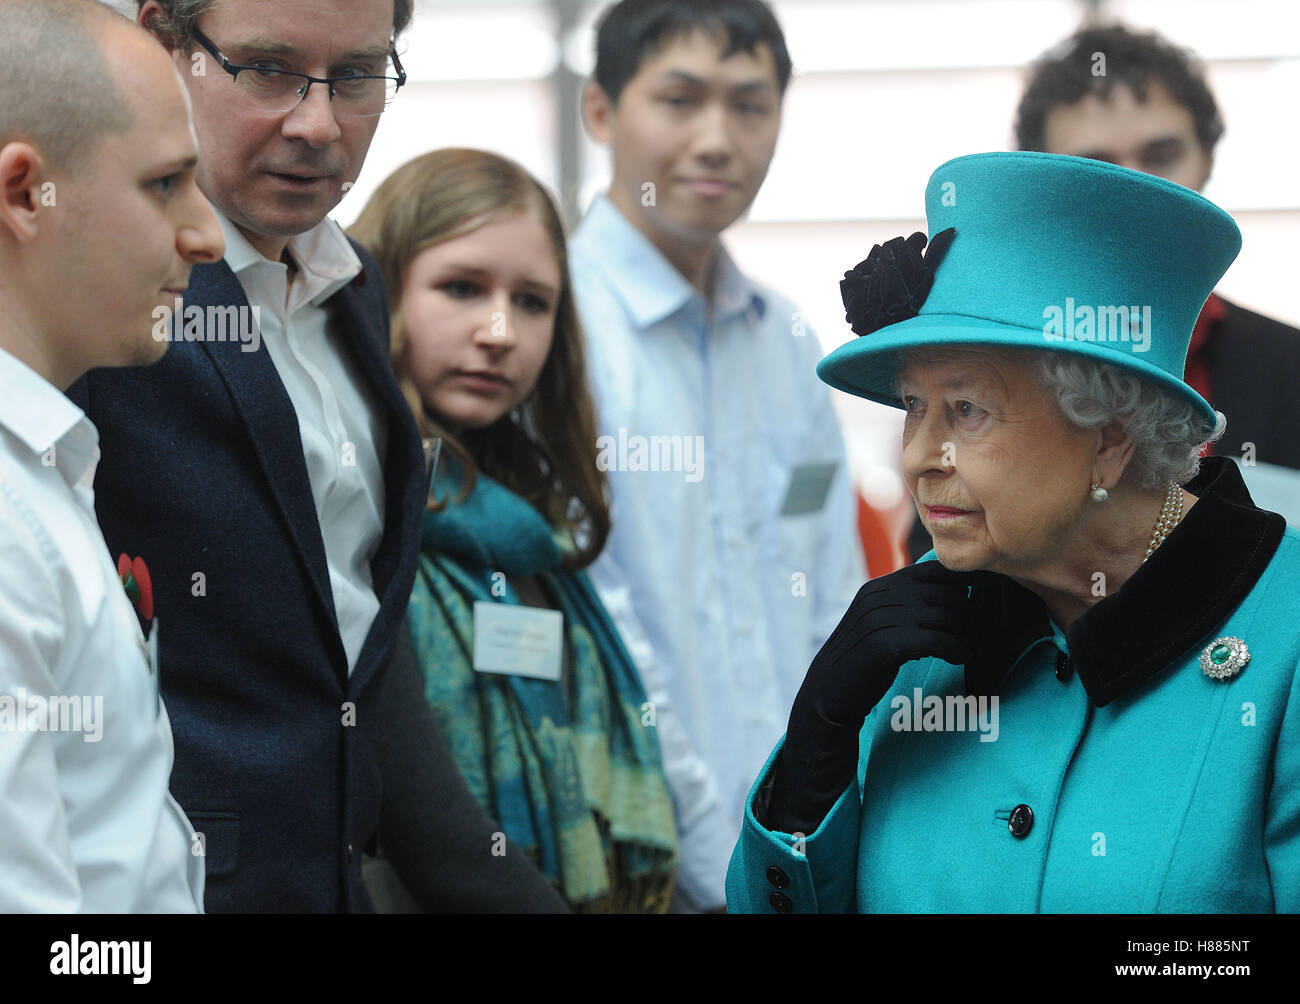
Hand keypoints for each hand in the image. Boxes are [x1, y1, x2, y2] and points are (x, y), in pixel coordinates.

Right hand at [803, 559, 983, 731]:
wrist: (828, 692)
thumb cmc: (865, 660)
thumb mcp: (882, 622)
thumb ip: (907, 605)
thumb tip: (957, 595)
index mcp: (880, 586)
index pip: (933, 569)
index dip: (964, 581)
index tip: (983, 598)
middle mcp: (878, 595)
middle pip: (943, 593)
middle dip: (968, 614)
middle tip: (978, 634)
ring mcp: (878, 618)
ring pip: (942, 616)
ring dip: (964, 635)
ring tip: (969, 649)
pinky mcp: (883, 643)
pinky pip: (935, 640)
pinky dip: (955, 649)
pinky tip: (961, 658)